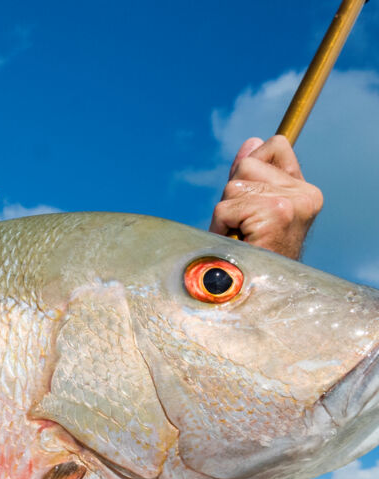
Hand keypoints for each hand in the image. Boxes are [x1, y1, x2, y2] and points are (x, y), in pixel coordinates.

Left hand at [209, 135, 322, 259]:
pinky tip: (238, 242)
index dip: (251, 166)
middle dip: (232, 195)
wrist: (259, 290)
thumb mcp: (253, 208)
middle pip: (246, 165)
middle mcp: (305, 194)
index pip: (276, 146)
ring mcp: (291, 203)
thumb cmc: (252, 252)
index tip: (250, 197)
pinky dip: (221, 226)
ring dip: (226, 214)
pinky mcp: (275, 213)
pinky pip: (225, 207)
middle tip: (244, 225)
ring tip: (241, 236)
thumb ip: (252, 176)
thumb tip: (252, 140)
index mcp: (305, 191)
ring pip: (232, 186)